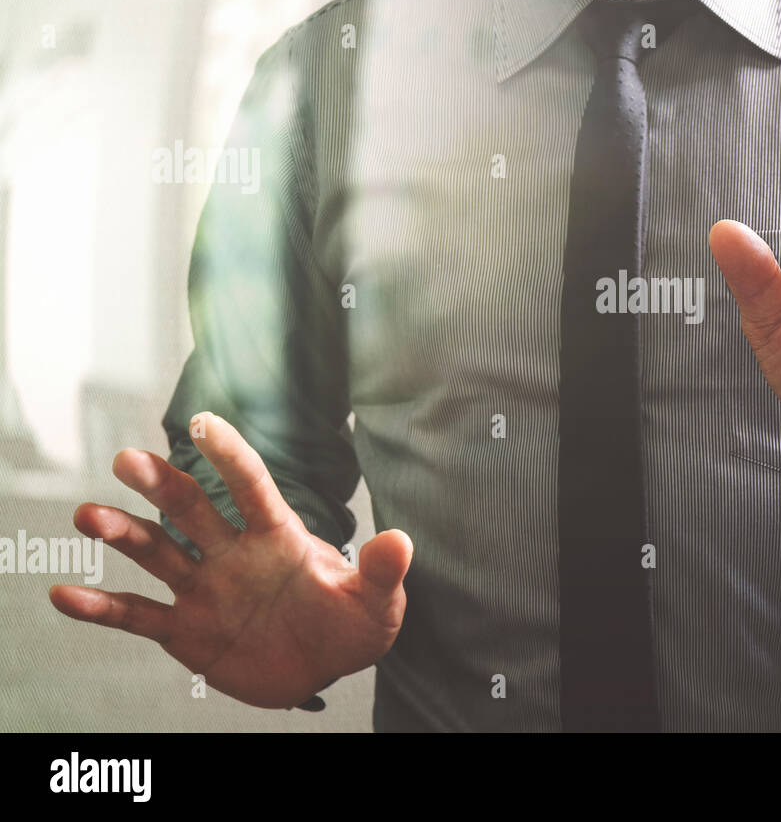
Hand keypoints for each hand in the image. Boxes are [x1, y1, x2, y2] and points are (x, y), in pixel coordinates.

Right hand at [49, 412, 412, 708]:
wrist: (320, 670)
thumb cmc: (351, 627)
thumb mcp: (376, 605)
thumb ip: (382, 573)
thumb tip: (401, 541)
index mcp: (279, 537)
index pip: (251, 487)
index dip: (230, 456)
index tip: (204, 423)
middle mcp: (233, 553)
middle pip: (192, 509)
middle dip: (161, 484)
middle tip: (127, 459)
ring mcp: (204, 588)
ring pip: (156, 552)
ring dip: (123, 533)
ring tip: (89, 514)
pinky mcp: (183, 629)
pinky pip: (136, 614)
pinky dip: (100, 607)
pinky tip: (65, 595)